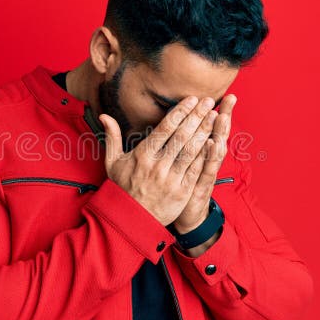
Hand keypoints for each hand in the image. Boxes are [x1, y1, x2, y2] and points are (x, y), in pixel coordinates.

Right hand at [99, 96, 217, 225]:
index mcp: (142, 155)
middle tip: (208, 101)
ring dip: (205, 131)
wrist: (132, 219)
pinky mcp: (182, 191)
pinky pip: (196, 169)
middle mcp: (158, 165)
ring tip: (214, 116)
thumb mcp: (113, 162)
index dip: (180, 112)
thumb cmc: (123, 188)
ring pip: (191, 150)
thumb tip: (105, 116)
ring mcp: (171, 178)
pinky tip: (214, 141)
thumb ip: (112, 137)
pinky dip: (205, 154)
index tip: (191, 100)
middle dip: (197, 116)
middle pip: (181, 136)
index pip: (165, 129)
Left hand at [173, 94, 236, 231]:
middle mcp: (208, 162)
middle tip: (230, 98)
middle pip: (218, 135)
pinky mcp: (201, 187)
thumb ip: (183, 145)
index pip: (211, 129)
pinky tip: (212, 143)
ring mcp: (206, 174)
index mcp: (203, 154)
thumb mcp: (183, 165)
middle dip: (224, 117)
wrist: (185, 217)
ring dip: (219, 133)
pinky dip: (210, 156)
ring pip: (215, 151)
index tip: (224, 96)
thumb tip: (183, 126)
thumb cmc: (182, 187)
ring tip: (222, 115)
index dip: (219, 113)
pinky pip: (206, 169)